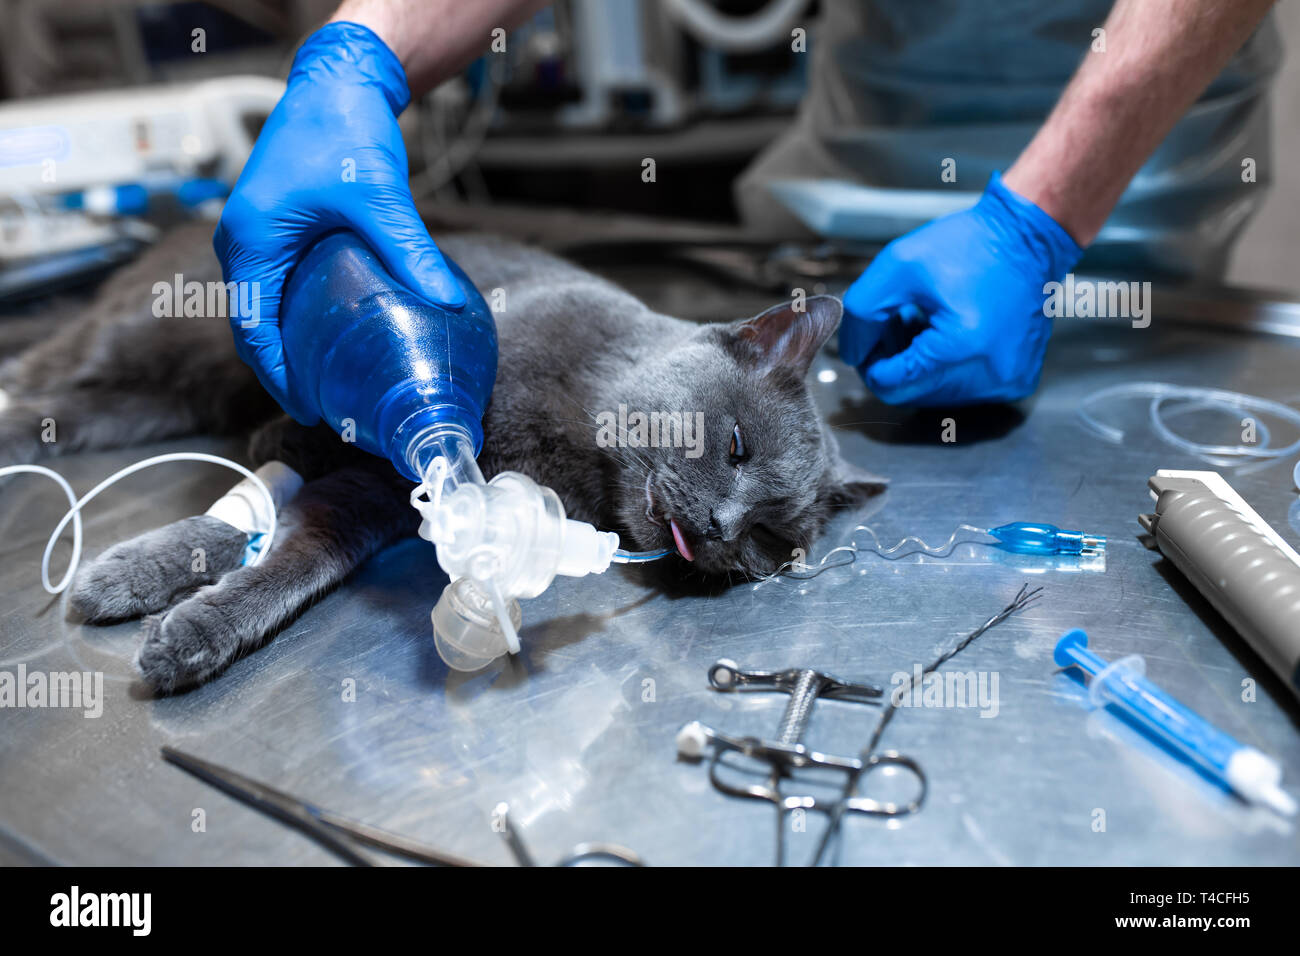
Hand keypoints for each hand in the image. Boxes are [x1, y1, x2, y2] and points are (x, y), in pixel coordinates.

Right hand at [213, 21, 465, 423]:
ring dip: (288, 348)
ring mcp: (256, 237)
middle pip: (252, 327)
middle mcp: (242, 243)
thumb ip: (410, 251)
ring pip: (262, 310)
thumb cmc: (344, 130)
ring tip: (328, 385)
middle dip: (284, 372)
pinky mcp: (275, 230)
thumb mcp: (379, 197)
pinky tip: (330, 338)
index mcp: (251, 242)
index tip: (310, 411)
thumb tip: (447, 301)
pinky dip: (294, 319)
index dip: (279, 376)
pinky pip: (275, 288)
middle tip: (326, 410)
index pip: (252, 330)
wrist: (336, 83)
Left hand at [838, 172, 1081, 406]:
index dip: (871, 360)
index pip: (889, 384)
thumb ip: (862, 313)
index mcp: (960, 347)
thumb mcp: (897, 265)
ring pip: (934, 397)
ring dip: (920, 367)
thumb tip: (854, 357)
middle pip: (910, 395)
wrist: (1028, 237)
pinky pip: (963, 391)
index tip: (875, 333)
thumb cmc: (966, 244)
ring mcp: (1007, 383)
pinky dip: (947, 368)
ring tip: (927, 323)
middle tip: (900, 322)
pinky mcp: (1017, 382)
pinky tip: (952, 334)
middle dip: (895, 361)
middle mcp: (990, 375)